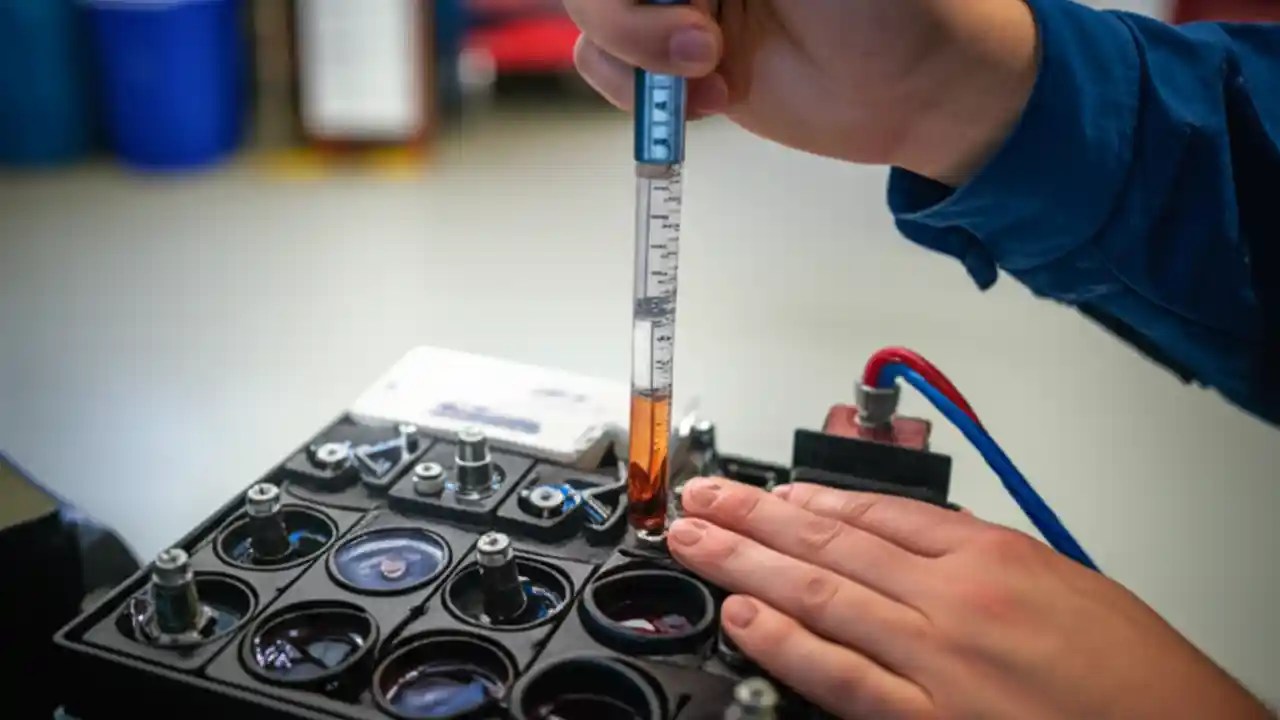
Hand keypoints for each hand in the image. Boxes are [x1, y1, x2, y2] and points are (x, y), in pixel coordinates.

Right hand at [564, 0, 1039, 183]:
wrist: (914, 87)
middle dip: (634, 11)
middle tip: (701, 37)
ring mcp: (675, 0)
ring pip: (593, 11)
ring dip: (638, 49)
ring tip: (712, 68)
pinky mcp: (670, 59)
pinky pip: (604, 63)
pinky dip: (638, 88)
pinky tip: (710, 95)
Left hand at [668, 478, 1270, 718]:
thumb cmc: (1140, 678)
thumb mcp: (1067, 585)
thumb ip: (983, 559)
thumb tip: (916, 539)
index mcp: (993, 555)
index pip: (878, 511)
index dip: (810, 496)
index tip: (769, 488)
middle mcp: (956, 598)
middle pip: (832, 539)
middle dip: (756, 516)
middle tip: (704, 498)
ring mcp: (936, 661)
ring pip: (820, 593)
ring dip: (746, 562)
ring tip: (698, 539)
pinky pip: (839, 673)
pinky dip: (784, 641)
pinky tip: (741, 616)